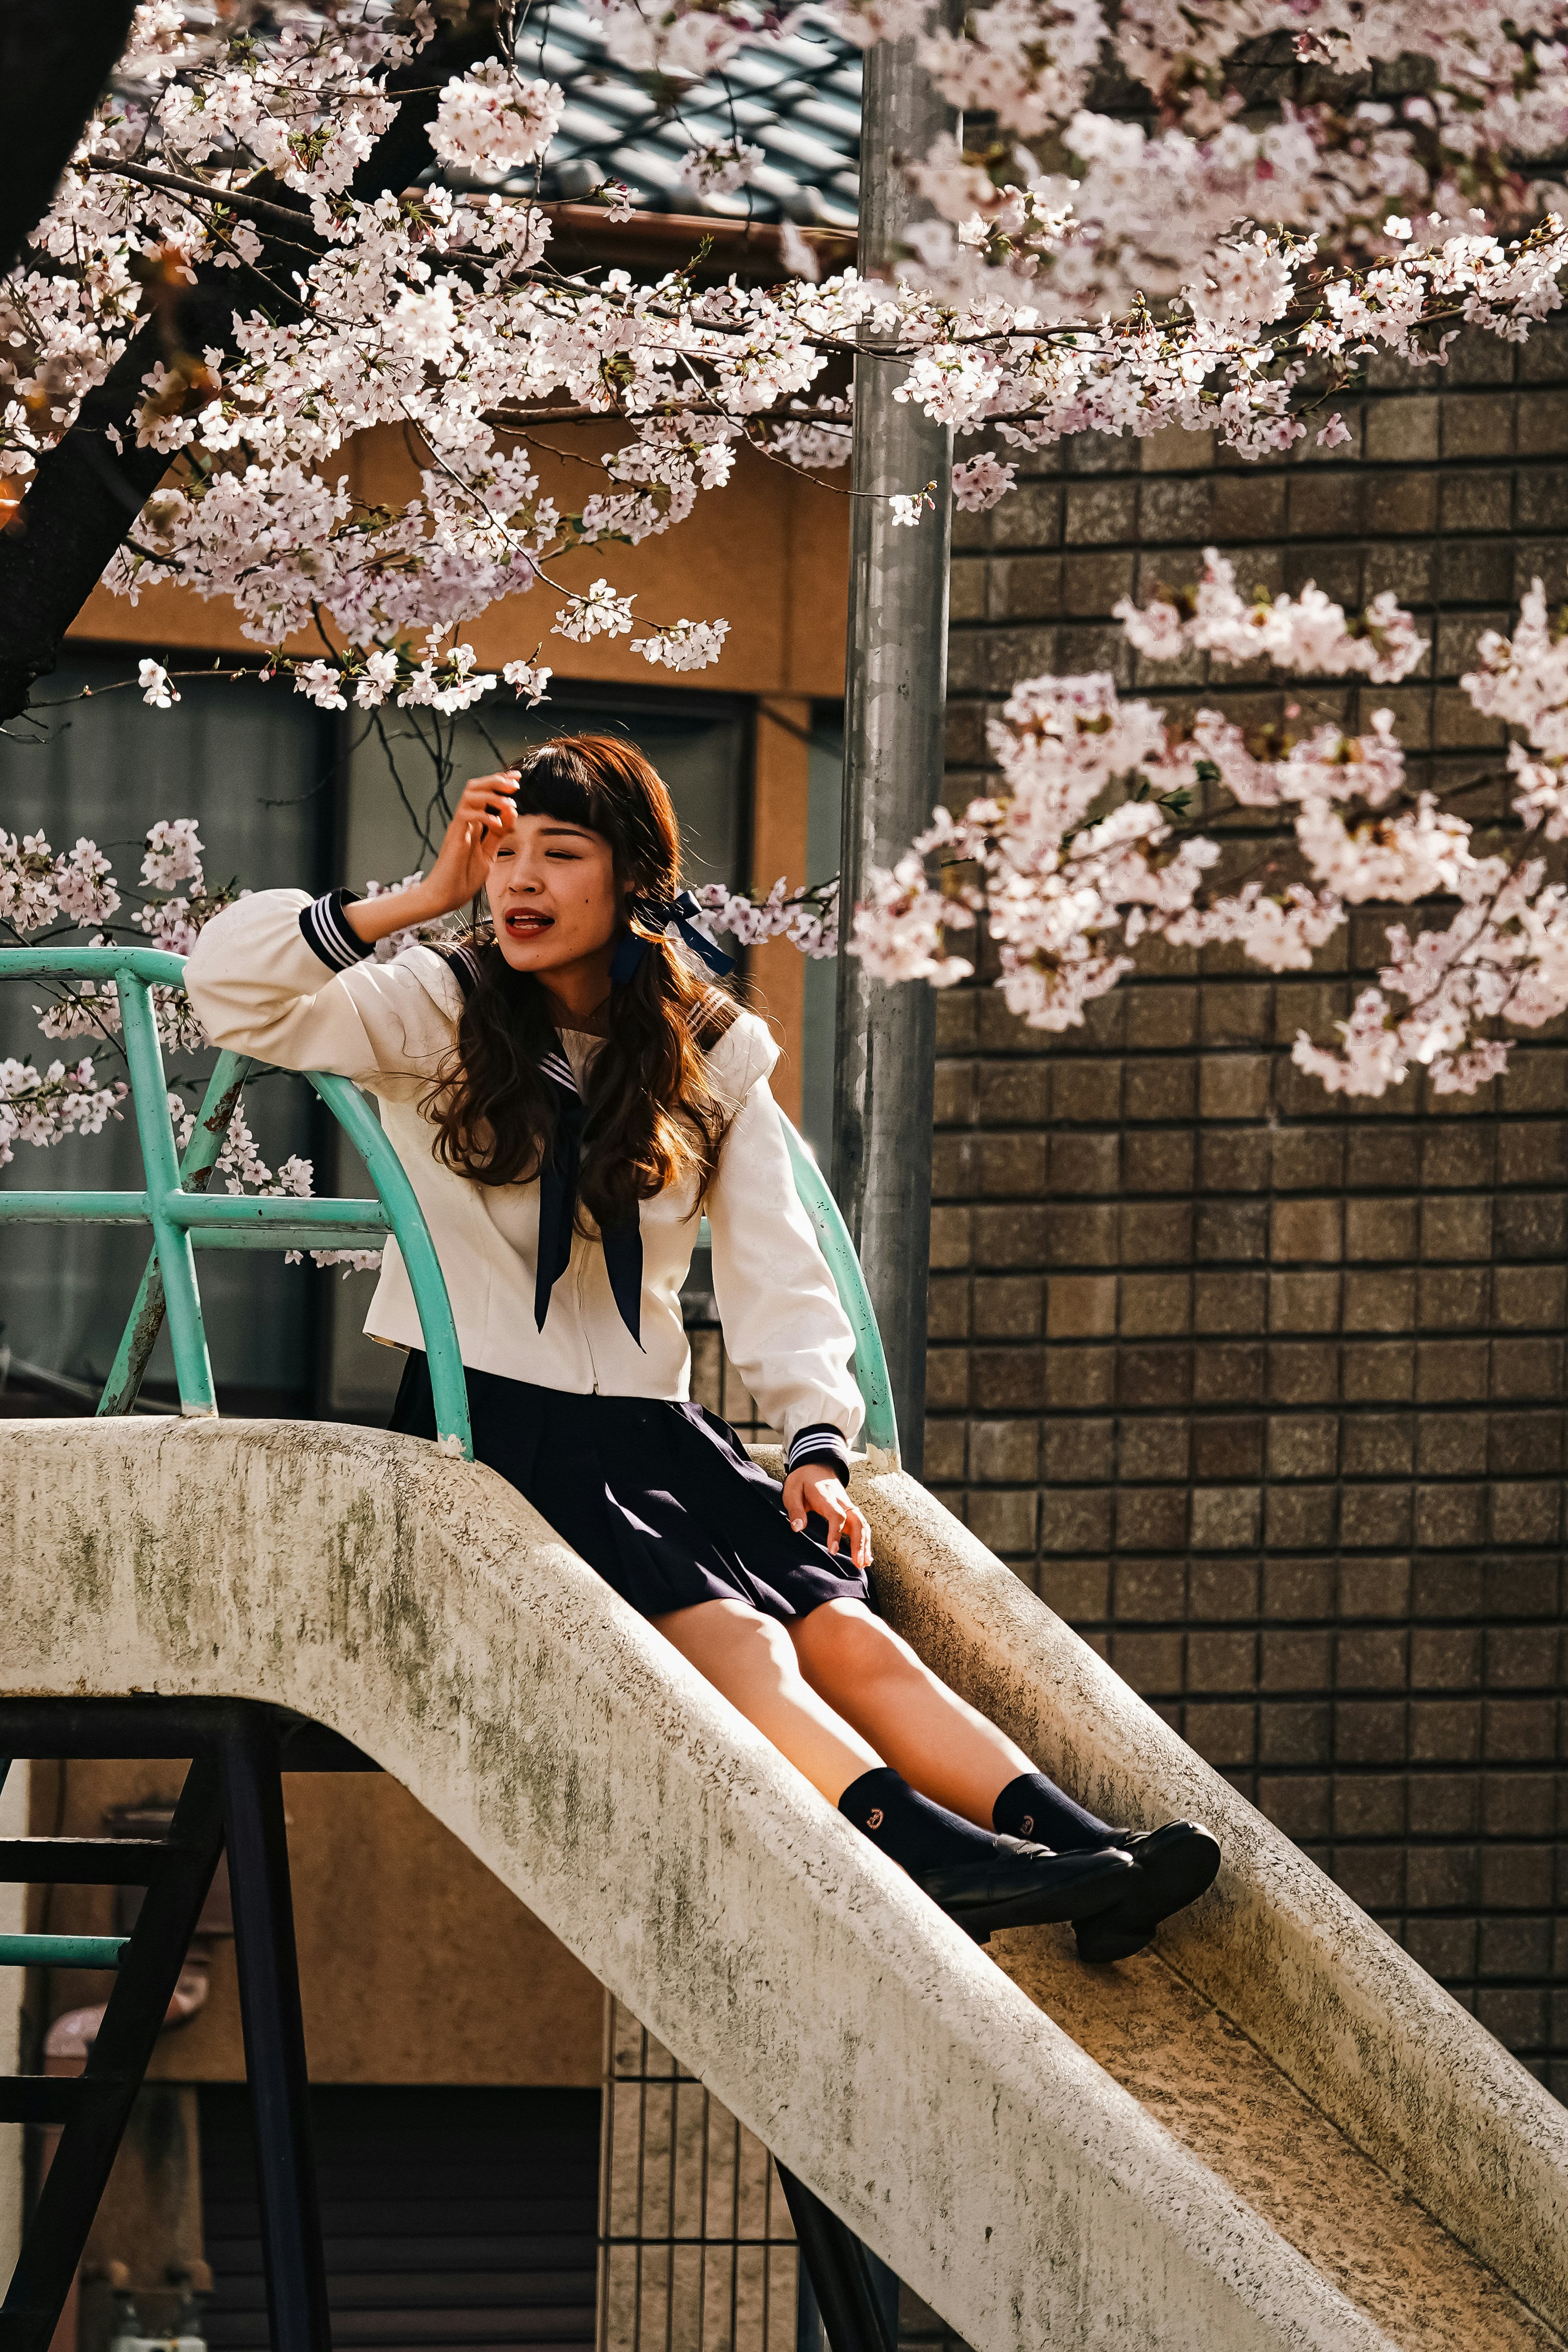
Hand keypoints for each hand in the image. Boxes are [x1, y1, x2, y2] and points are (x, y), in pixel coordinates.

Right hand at [421, 770, 520, 914]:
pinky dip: (484, 816)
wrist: (445, 896)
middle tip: (514, 784)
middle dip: (495, 780)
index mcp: (472, 823)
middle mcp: (464, 821)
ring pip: (469, 796)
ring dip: (491, 795)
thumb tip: (511, 813)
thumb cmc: (463, 877)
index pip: (484, 793)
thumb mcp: (488, 853)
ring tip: (508, 804)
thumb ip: (498, 834)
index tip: (517, 778)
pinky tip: (497, 824)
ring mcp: (458, 828)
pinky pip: (466, 816)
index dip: (499, 782)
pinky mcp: (454, 838)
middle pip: (474, 787)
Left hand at [782, 1466, 870, 1571]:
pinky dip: (865, 1540)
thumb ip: (795, 1509)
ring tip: (863, 1564)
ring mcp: (848, 1506)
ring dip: (864, 1544)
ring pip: (862, 1524)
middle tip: (857, 1563)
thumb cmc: (802, 1481)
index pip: (836, 1515)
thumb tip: (798, 1528)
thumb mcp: (792, 1490)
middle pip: (857, 1521)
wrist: (816, 1466)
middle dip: (859, 1543)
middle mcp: (841, 1501)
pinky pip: (861, 1525)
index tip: (833, 1550)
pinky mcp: (849, 1511)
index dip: (836, 1533)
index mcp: (826, 1496)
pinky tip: (866, 1556)